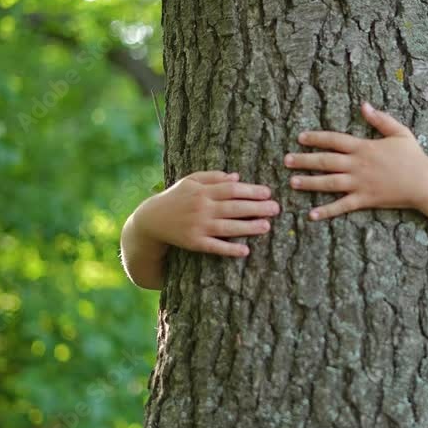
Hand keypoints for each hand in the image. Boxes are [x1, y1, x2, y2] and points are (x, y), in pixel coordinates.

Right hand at [134, 170, 279, 256]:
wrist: (151, 220)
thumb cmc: (175, 197)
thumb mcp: (191, 181)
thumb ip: (213, 177)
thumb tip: (237, 177)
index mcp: (202, 191)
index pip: (232, 189)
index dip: (251, 191)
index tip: (268, 192)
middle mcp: (201, 208)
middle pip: (234, 207)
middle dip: (257, 208)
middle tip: (276, 208)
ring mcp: (198, 226)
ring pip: (228, 227)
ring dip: (249, 227)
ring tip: (267, 226)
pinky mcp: (194, 243)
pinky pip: (215, 247)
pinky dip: (230, 249)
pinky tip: (245, 250)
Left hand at [284, 101, 427, 220]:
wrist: (425, 183)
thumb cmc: (414, 157)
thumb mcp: (399, 132)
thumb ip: (380, 119)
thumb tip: (364, 105)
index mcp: (364, 147)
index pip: (334, 140)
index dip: (316, 138)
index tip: (300, 138)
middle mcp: (357, 165)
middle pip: (325, 161)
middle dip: (304, 160)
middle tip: (286, 160)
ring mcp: (360, 183)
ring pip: (329, 183)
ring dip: (309, 183)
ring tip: (292, 182)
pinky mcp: (364, 200)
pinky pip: (342, 206)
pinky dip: (327, 211)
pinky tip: (312, 215)